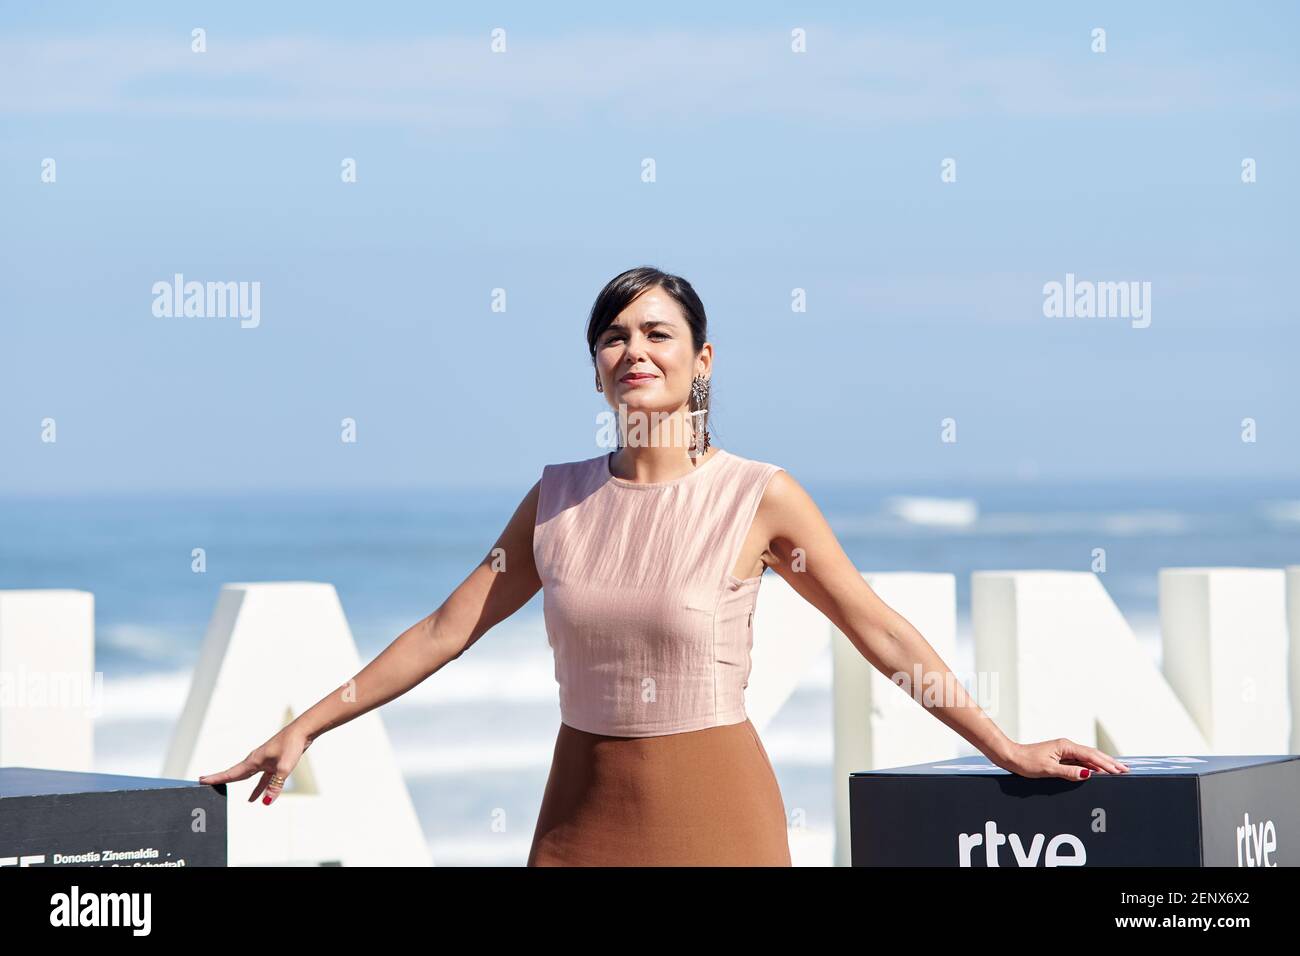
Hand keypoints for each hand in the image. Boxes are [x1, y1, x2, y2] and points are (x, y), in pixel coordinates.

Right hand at [198, 726, 312, 804]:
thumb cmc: (292, 745)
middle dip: (221, 779)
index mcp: (254, 760)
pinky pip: (262, 779)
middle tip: (205, 782)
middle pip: (235, 773)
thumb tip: (266, 802)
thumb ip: (274, 785)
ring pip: (248, 777)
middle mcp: (256, 760)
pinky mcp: (273, 763)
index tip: (202, 780)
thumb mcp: (284, 768)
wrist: (302, 732)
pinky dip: (259, 787)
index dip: (216, 778)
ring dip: (239, 785)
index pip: (231, 772)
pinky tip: (258, 797)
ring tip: (225, 795)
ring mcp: (264, 761)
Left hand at [996, 738, 1129, 779]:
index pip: (1091, 756)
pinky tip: (1098, 771)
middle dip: (1109, 762)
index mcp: (1065, 746)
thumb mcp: (1048, 769)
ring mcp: (1064, 751)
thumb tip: (1087, 774)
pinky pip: (1081, 761)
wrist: (1012, 757)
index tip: (1120, 770)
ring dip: (1102, 764)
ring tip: (1117, 770)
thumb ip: (1068, 772)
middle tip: (1125, 770)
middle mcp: (1066, 746)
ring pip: (1088, 757)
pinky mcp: (1060, 756)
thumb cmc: (1026, 762)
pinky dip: (1092, 766)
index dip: (1106, 764)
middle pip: (1093, 754)